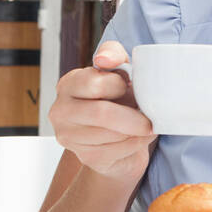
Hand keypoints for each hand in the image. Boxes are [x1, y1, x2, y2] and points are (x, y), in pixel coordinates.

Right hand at [48, 41, 156, 181]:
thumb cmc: (119, 96)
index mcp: (69, 84)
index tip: (131, 86)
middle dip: (133, 117)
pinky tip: (139, 138)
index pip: (95, 84)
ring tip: (147, 126)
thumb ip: (112, 55)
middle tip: (150, 118)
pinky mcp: (84, 156)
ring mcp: (69, 136)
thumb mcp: (118, 70)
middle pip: (102, 114)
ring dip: (137, 132)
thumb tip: (103, 59)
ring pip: (111, 135)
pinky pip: (116, 151)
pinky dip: (136, 144)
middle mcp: (61, 110)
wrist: (117, 133)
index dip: (120, 86)